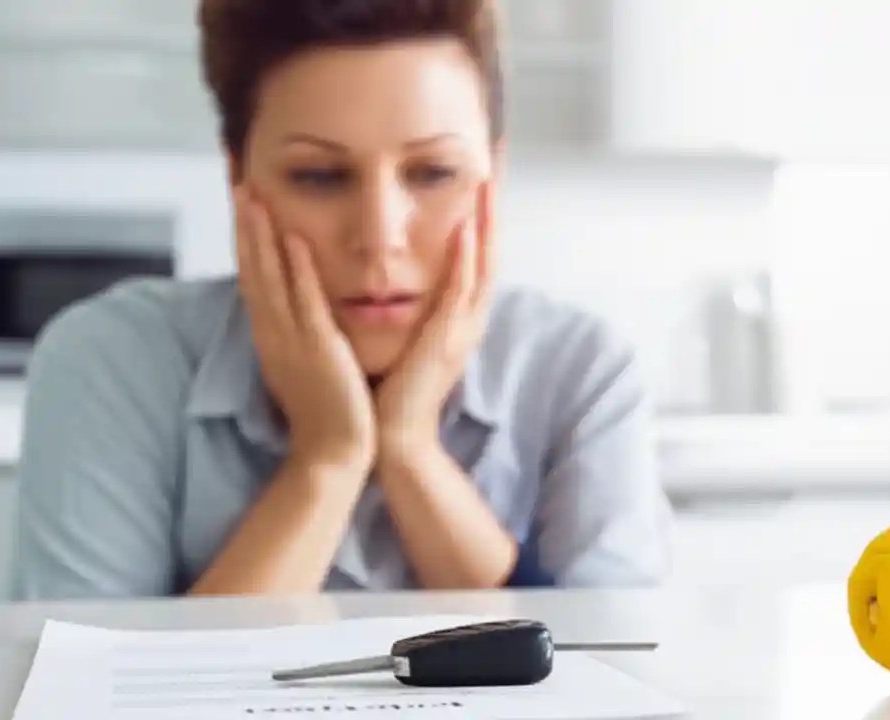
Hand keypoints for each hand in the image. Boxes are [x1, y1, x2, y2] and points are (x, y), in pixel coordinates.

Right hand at [233, 187, 375, 471]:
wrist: (333, 454)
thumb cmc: (326, 414)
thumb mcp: (304, 366)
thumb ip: (300, 337)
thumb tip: (299, 312)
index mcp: (271, 339)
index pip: (253, 281)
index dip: (246, 244)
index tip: (243, 209)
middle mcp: (273, 336)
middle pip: (253, 272)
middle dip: (245, 229)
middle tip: (239, 188)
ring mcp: (292, 342)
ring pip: (271, 280)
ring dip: (262, 238)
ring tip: (255, 198)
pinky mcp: (318, 350)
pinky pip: (305, 302)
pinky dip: (298, 270)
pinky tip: (294, 239)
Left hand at [374, 182, 494, 460]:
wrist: (391, 437)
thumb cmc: (393, 388)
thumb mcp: (407, 336)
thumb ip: (411, 306)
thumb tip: (391, 273)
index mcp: (457, 316)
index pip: (476, 254)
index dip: (482, 215)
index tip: (483, 174)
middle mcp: (467, 319)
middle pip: (489, 251)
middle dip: (494, 208)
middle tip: (498, 161)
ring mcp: (460, 330)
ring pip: (481, 266)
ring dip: (486, 223)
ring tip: (488, 181)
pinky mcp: (445, 342)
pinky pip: (460, 294)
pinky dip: (465, 261)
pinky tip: (465, 229)